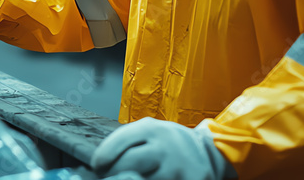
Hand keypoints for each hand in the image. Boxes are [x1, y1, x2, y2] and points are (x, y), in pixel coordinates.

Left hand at [92, 118, 233, 179]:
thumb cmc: (166, 142)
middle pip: (129, 163)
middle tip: (108, 176)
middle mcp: (165, 146)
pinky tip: (146, 179)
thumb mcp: (147, 131)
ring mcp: (177, 168)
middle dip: (113, 173)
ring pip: (141, 179)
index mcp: (151, 129)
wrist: (206, 152)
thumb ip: (125, 142)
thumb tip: (98, 164)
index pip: (120, 141)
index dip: (103, 157)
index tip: (97, 167)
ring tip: (130, 177)